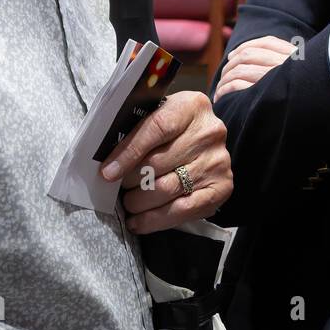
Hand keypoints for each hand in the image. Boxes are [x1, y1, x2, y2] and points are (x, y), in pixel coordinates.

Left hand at [99, 91, 232, 233]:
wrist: (207, 139)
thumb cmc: (173, 128)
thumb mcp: (158, 116)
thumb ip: (136, 131)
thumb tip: (107, 164)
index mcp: (192, 106)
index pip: (157, 128)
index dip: (129, 153)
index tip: (107, 173)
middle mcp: (210, 132)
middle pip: (159, 163)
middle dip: (131, 181)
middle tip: (118, 190)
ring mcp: (218, 161)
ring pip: (168, 189)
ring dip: (140, 202)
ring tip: (129, 204)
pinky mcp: (222, 187)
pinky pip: (184, 209)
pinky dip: (156, 220)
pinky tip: (139, 222)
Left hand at [213, 35, 297, 100]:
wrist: (314, 117)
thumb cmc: (305, 102)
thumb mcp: (302, 77)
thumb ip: (287, 65)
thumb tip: (256, 58)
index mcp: (296, 57)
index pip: (267, 42)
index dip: (246, 47)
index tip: (233, 56)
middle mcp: (286, 65)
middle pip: (248, 55)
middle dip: (230, 65)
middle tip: (223, 77)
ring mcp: (275, 79)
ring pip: (239, 70)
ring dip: (225, 80)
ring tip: (220, 91)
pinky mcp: (265, 96)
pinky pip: (237, 85)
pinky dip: (225, 89)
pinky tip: (221, 96)